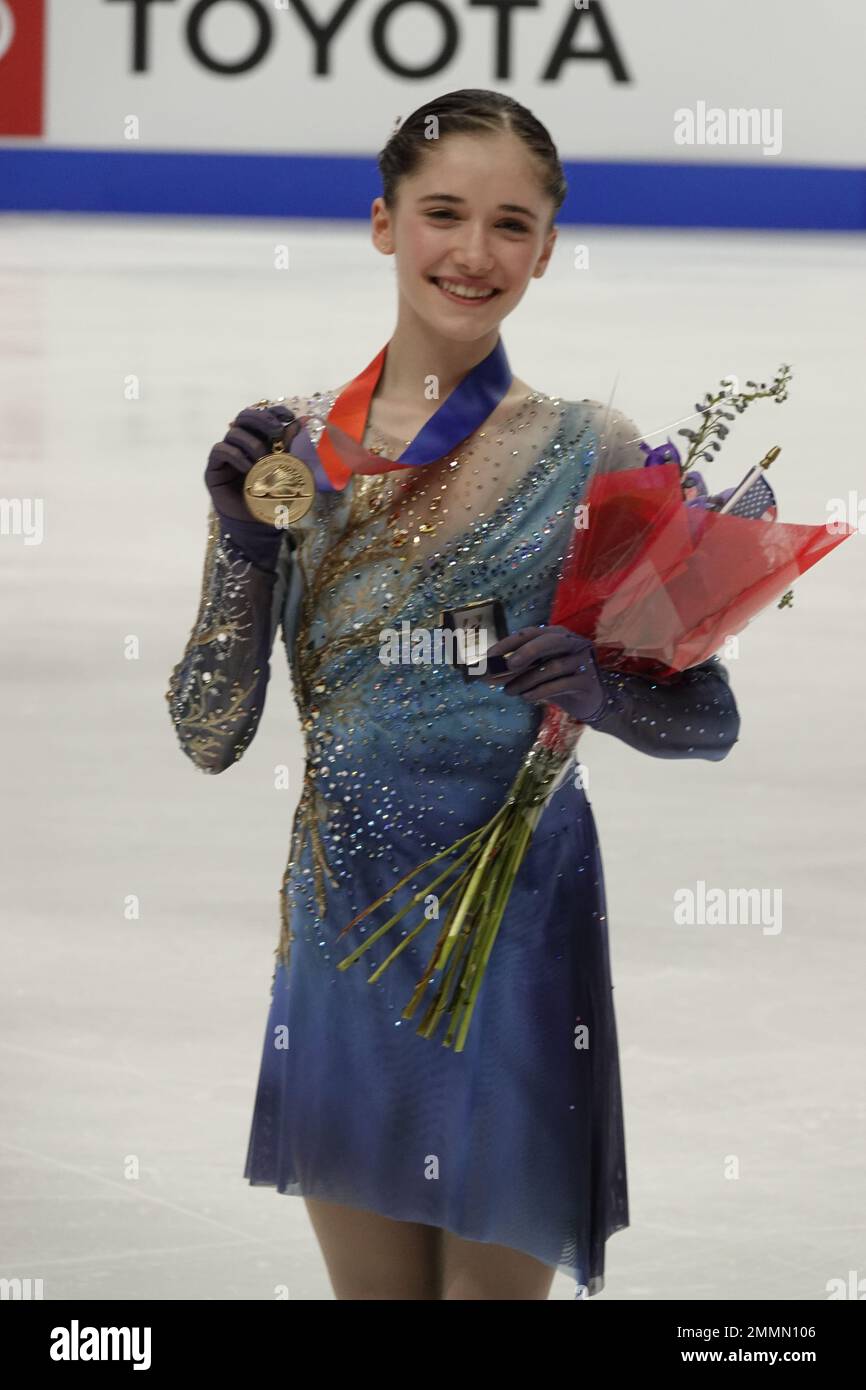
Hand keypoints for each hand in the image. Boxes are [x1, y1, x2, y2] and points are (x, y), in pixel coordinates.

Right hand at [205, 402, 298, 522]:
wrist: (254, 524)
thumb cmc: (269, 497)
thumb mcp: (282, 469)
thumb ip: (286, 446)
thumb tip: (299, 422)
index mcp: (257, 440)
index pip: (261, 416)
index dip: (273, 412)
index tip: (288, 417)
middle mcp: (240, 443)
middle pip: (244, 417)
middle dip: (261, 420)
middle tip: (276, 432)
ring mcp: (226, 454)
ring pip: (234, 433)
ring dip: (252, 444)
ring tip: (263, 461)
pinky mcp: (214, 467)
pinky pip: (221, 450)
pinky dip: (237, 456)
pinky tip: (249, 469)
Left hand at [480, 624, 605, 722]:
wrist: (589, 701)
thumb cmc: (558, 681)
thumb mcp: (536, 671)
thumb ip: (516, 668)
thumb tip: (486, 673)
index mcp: (556, 634)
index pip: (531, 633)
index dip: (508, 643)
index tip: (489, 657)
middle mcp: (572, 643)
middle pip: (549, 641)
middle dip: (526, 652)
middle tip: (508, 666)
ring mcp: (582, 661)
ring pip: (552, 667)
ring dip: (526, 680)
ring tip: (509, 691)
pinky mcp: (587, 681)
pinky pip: (561, 685)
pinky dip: (540, 692)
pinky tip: (526, 697)